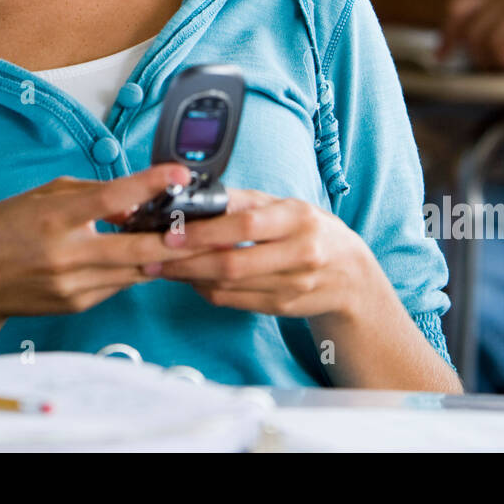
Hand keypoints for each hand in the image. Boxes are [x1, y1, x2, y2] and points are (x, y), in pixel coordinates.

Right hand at [0, 164, 213, 325]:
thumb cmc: (3, 231)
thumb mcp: (41, 195)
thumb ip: (89, 194)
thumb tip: (132, 200)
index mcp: (54, 220)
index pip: (110, 199)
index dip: (149, 186)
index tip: (178, 175)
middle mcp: (66, 256)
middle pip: (138, 248)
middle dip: (182, 239)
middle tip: (214, 227)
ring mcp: (74, 286)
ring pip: (137, 270)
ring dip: (166, 255)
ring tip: (192, 237)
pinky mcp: (79, 304)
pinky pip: (120, 283)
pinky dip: (137, 268)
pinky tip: (147, 255)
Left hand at [149, 188, 383, 322]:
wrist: (350, 275)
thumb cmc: (310, 230)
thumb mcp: (286, 206)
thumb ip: (245, 202)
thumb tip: (198, 197)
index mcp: (297, 218)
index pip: (244, 225)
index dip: (204, 232)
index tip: (170, 232)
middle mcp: (299, 253)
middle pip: (233, 263)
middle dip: (187, 262)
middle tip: (153, 257)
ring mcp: (292, 285)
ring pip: (229, 287)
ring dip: (190, 278)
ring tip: (163, 268)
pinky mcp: (283, 307)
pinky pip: (235, 301)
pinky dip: (207, 291)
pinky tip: (191, 279)